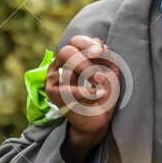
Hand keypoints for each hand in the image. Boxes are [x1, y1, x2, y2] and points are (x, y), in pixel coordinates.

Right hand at [44, 35, 122, 162]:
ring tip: (101, 85)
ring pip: (68, 66)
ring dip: (90, 74)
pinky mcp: (53, 95)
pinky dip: (88, 92)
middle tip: (101, 74)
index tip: (101, 51)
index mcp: (70, 59)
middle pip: (67, 51)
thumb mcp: (108, 72)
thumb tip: (99, 42)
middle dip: (87, 61)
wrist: (97, 121)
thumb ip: (104, 57)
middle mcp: (58, 67)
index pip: (74, 41)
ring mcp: (53, 80)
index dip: (87, 43)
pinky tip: (99, 95)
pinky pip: (70, 88)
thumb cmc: (103, 95)